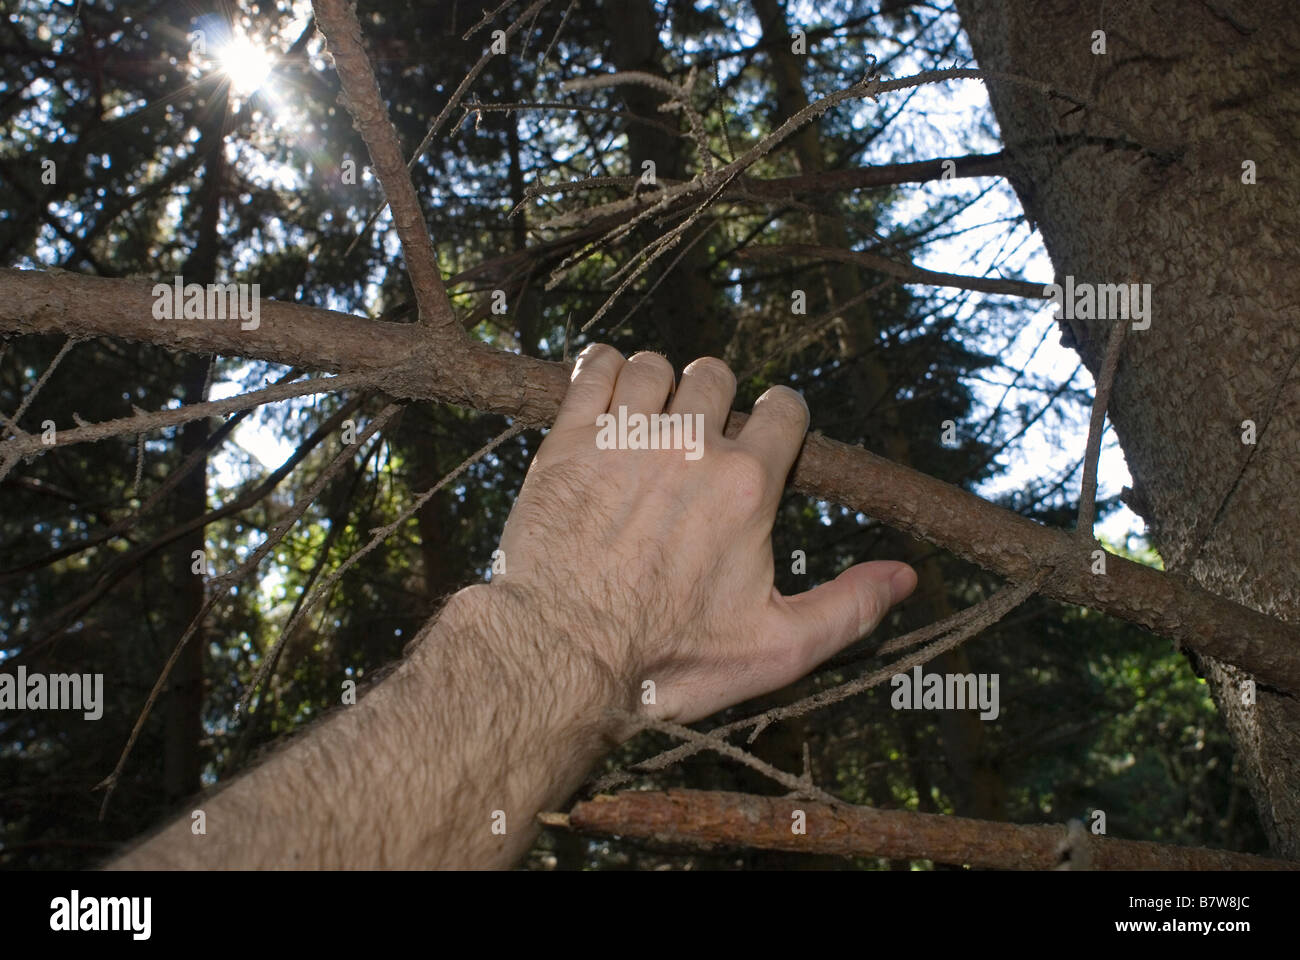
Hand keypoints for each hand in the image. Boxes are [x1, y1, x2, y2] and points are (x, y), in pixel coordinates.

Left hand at [486, 345, 916, 723]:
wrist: (562, 655)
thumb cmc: (668, 657)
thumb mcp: (776, 649)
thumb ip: (847, 608)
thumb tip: (905, 577)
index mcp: (748, 483)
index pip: (785, 410)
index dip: (780, 420)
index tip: (764, 439)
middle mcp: (690, 445)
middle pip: (717, 376)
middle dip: (714, 400)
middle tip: (694, 444)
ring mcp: (625, 435)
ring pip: (655, 365)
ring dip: (657, 386)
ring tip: (646, 423)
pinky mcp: (569, 439)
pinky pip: (595, 366)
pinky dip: (603, 370)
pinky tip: (603, 398)